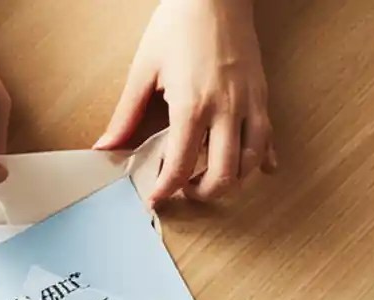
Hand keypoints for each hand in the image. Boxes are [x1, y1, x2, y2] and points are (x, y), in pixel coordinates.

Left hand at [95, 0, 276, 205]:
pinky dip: (262, 159)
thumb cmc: (178, 25)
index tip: (154, 200)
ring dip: (231, 180)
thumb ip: (126, 115)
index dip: (165, 190)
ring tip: (208, 178)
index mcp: (192, 106)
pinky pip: (268, 138)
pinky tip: (254, 167)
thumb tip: (105, 146)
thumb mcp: (144, 71)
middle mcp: (226, 110)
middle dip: (202, 193)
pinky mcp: (262, 95)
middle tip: (183, 190)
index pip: (180, 166)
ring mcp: (249, 103)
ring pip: (250, 162)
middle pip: (222, 175)